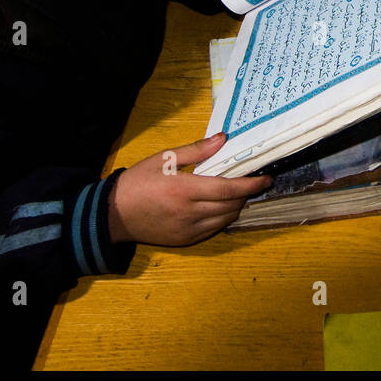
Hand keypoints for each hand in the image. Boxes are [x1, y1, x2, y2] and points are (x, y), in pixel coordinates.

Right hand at [107, 133, 272, 244]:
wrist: (113, 214)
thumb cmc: (138, 181)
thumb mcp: (164, 158)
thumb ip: (196, 150)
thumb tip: (223, 139)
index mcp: (184, 190)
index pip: (228, 189)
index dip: (251, 184)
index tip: (266, 178)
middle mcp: (189, 213)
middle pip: (231, 206)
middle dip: (247, 194)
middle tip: (253, 181)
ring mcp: (188, 230)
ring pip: (225, 220)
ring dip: (237, 207)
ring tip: (239, 193)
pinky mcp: (185, 241)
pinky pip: (213, 230)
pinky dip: (223, 218)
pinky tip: (222, 207)